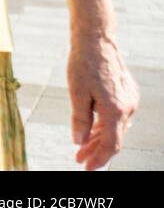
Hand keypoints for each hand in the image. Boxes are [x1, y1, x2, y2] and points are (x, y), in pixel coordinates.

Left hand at [68, 32, 137, 169]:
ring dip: (100, 139)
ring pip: (116, 128)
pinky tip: (93, 131)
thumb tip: (79, 142)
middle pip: (114, 138)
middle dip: (97, 151)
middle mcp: (128, 107)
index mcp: (115, 110)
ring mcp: (130, 100)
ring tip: (82, 147)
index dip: (99, 159)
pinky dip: (105, 126)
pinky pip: (118, 116)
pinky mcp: (127, 93)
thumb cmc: (83, 64)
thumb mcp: (76, 92)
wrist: (97, 40)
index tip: (86, 167)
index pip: (111, 145)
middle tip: (79, 159)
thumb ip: (80, 120)